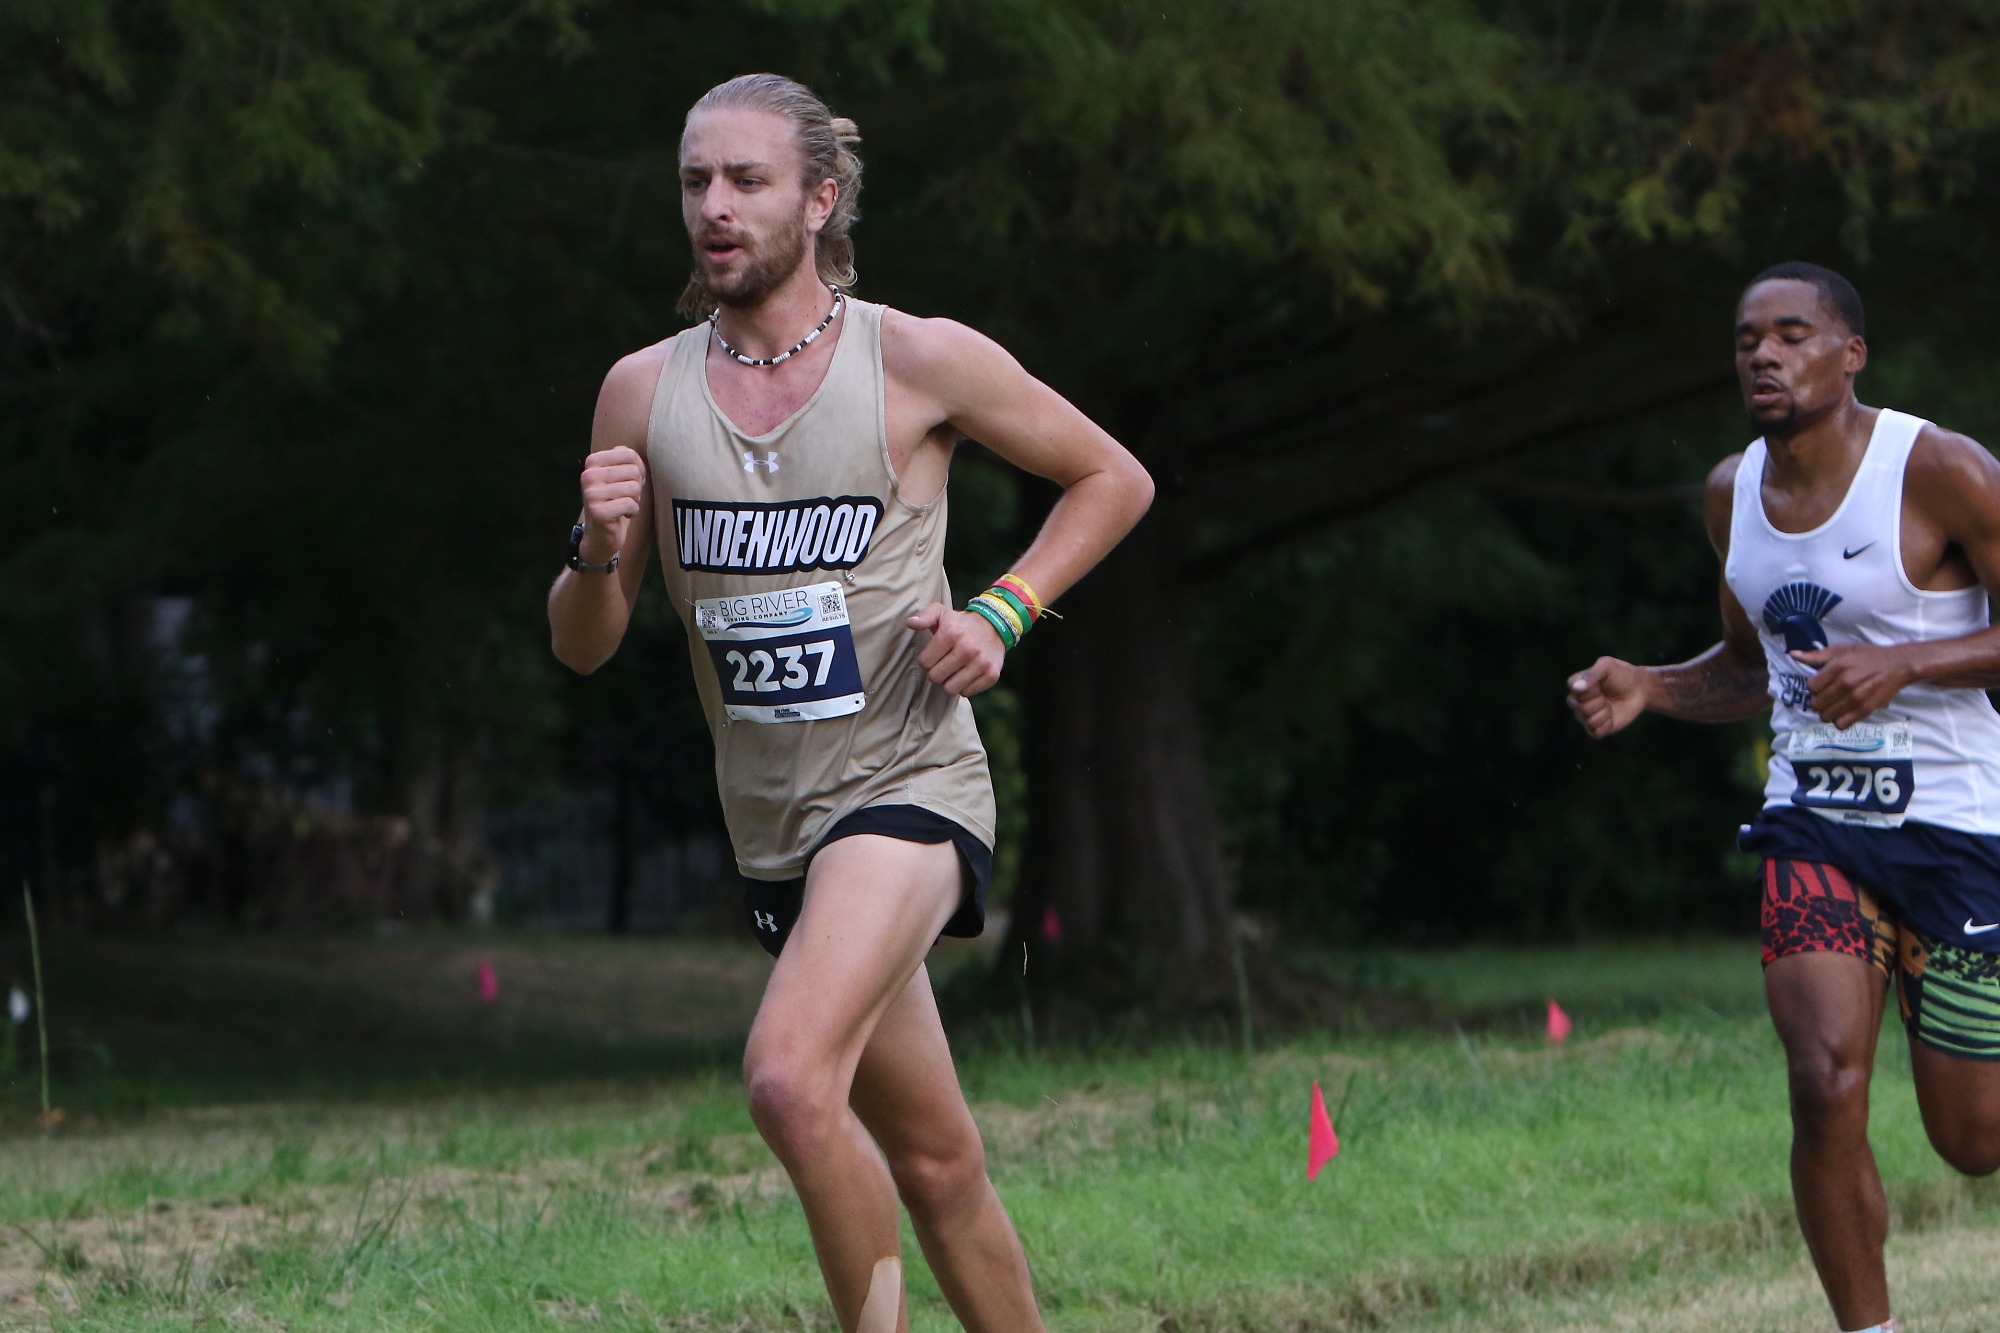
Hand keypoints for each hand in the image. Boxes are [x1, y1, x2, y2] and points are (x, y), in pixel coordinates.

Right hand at [577, 445, 646, 562]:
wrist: (600, 534)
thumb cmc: (615, 501)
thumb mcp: (619, 476)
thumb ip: (626, 460)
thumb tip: (631, 454)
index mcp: (593, 462)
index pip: (629, 454)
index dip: (638, 469)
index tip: (629, 481)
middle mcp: (588, 475)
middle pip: (634, 471)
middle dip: (636, 487)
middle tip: (625, 497)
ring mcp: (591, 493)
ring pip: (634, 488)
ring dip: (635, 500)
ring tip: (623, 506)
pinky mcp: (598, 511)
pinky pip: (631, 505)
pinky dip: (633, 512)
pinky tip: (622, 516)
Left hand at [908, 603, 1003, 696]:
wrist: (996, 626)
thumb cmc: (961, 623)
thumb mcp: (941, 613)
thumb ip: (924, 616)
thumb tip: (911, 623)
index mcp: (951, 633)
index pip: (924, 662)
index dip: (926, 660)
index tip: (934, 655)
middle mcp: (967, 649)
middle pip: (935, 678)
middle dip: (936, 672)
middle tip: (943, 664)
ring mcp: (980, 663)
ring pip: (950, 689)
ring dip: (949, 682)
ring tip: (954, 670)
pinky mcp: (991, 675)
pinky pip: (966, 693)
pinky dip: (964, 686)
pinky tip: (967, 674)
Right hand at [1567, 657, 1649, 738]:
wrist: (1639, 689)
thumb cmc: (1622, 674)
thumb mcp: (1607, 666)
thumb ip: (1591, 674)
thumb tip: (1576, 688)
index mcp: (1575, 685)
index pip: (1575, 693)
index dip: (1591, 690)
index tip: (1600, 684)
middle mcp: (1577, 702)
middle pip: (1581, 709)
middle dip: (1600, 702)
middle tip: (1607, 695)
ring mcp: (1585, 716)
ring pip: (1589, 721)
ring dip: (1605, 713)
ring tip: (1610, 704)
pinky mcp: (1596, 728)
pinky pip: (1596, 733)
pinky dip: (1607, 725)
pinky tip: (1612, 716)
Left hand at [1791, 642, 1914, 728]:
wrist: (1897, 665)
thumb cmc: (1868, 656)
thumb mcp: (1842, 650)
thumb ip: (1816, 655)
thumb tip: (1793, 654)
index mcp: (1838, 667)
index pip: (1811, 687)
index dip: (1814, 687)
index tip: (1821, 685)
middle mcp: (1845, 683)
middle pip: (1817, 703)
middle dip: (1818, 701)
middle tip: (1827, 697)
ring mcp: (1856, 698)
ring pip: (1826, 716)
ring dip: (1827, 713)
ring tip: (1834, 705)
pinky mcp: (1865, 710)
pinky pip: (1841, 724)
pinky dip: (1838, 721)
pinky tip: (1843, 712)